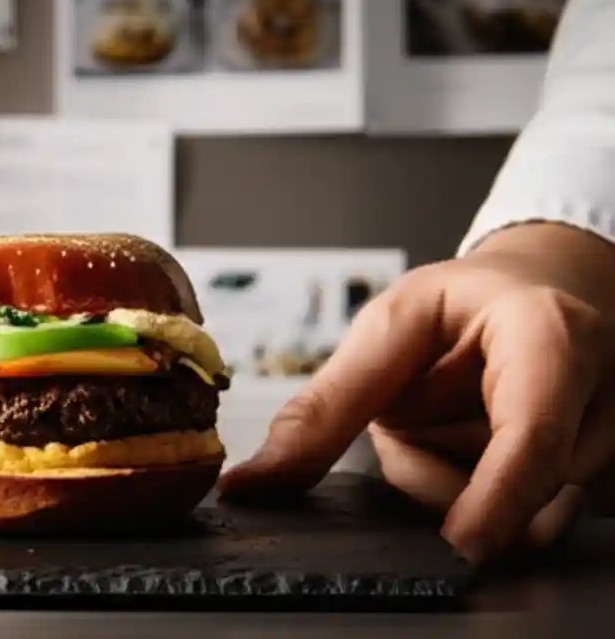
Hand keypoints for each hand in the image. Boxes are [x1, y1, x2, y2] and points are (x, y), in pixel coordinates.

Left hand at [217, 223, 614, 563]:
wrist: (542, 293)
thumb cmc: (468, 304)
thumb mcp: (389, 326)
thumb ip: (328, 405)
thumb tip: (257, 480)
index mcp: (548, 336)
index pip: (531, 436)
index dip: (495, 498)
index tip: (459, 544)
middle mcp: (595, 397)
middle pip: (507, 490)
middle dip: (432, 467)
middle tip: (412, 407)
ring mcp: (605, 445)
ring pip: (511, 513)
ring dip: (451, 478)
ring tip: (452, 412)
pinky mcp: (597, 478)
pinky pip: (522, 515)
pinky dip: (478, 487)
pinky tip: (478, 437)